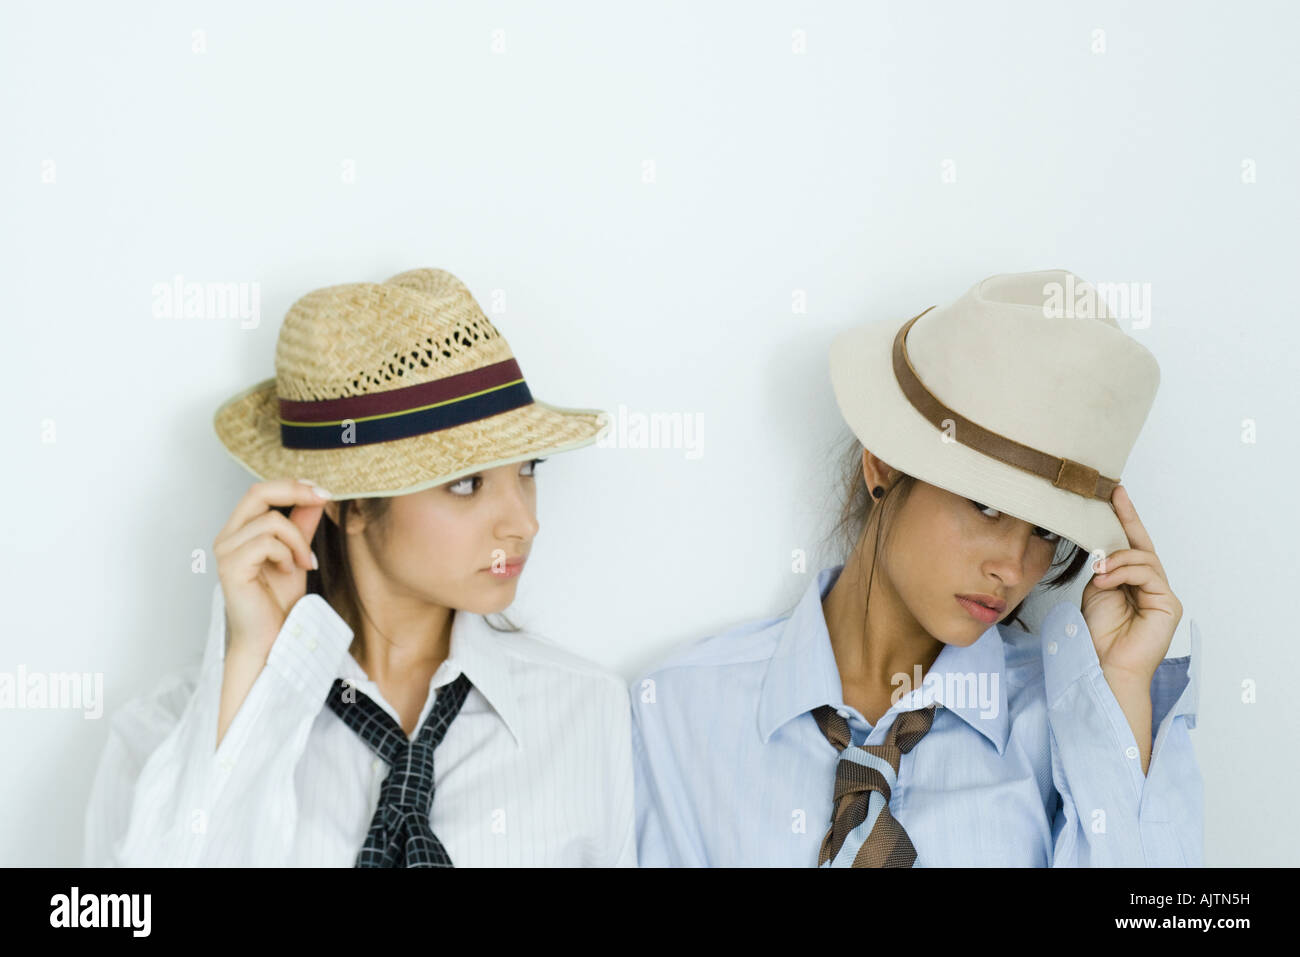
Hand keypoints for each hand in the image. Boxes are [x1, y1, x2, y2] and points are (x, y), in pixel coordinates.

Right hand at [214, 478, 330, 662]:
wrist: (273, 637)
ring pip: (270, 521)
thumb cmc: (279, 601)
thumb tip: (316, 496)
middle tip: (323, 498)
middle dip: (295, 491)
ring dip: (298, 540)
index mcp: (240, 531)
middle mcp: (228, 537)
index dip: (292, 485)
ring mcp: (226, 552)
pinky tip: (290, 571)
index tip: (323, 491)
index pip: (260, 492)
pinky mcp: (230, 568)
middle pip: (257, 492)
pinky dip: (286, 554)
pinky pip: (266, 543)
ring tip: (305, 563)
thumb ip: (302, 525)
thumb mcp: (297, 554)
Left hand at [1081, 485, 1182, 684]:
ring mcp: (1162, 593)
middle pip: (1142, 545)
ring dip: (1117, 561)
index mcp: (1132, 581)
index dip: (1124, 519)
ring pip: (1144, 559)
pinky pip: (1147, 575)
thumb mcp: (1096, 590)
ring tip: (1099, 573)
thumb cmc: (1098, 633)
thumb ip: (1105, 568)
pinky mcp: (1168, 603)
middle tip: (1114, 496)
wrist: (1104, 663)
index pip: (1130, 544)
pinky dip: (1124, 573)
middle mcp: (1150, 585)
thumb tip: (1106, 550)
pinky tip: (1106, 581)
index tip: (1115, 493)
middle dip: (1128, 519)